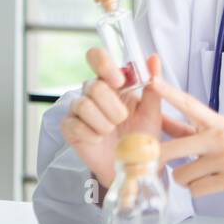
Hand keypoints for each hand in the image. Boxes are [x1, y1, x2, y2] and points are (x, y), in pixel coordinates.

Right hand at [62, 50, 194, 195]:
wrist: (132, 166)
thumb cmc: (142, 136)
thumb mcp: (153, 111)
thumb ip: (153, 85)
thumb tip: (154, 57)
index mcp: (112, 82)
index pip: (97, 57)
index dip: (104, 64)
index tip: (120, 81)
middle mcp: (92, 92)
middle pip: (93, 85)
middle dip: (112, 106)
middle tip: (122, 120)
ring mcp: (78, 109)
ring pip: (83, 105)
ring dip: (104, 122)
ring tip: (112, 132)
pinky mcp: (69, 128)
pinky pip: (74, 124)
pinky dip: (92, 135)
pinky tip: (100, 140)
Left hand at [147, 80, 223, 210]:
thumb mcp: (220, 136)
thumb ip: (189, 130)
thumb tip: (160, 120)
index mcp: (218, 123)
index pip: (190, 104)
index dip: (169, 93)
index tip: (152, 81)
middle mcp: (222, 137)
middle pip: (174, 148)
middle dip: (159, 160)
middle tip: (152, 165)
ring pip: (181, 174)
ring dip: (186, 180)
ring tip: (203, 176)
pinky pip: (195, 189)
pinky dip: (198, 191)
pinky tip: (213, 185)